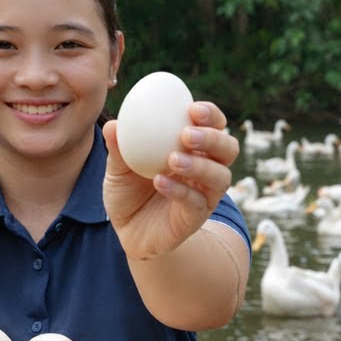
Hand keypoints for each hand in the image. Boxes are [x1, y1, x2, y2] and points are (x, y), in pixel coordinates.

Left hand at [102, 101, 238, 260]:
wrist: (127, 231)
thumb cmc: (128, 192)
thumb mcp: (117, 169)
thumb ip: (118, 148)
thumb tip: (111, 125)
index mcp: (193, 149)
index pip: (214, 126)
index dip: (211, 114)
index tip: (192, 108)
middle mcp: (206, 170)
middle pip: (228, 148)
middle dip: (213, 138)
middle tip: (187, 134)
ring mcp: (204, 195)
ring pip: (220, 177)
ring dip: (200, 165)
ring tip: (173, 160)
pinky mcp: (196, 218)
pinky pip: (196, 202)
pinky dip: (180, 190)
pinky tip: (159, 181)